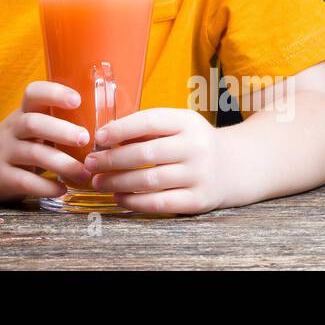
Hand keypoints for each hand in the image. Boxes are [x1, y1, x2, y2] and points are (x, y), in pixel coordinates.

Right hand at [0, 81, 93, 202]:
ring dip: (61, 163)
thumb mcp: (29, 125)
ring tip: (84, 173)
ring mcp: (5, 153)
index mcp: (23, 112)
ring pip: (32, 154)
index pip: (33, 93)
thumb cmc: (17, 141)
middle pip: (33, 123)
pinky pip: (25, 181)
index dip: (54, 93)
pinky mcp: (2, 177)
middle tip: (86, 138)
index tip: (76, 99)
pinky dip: (46, 186)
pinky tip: (63, 189)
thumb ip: (55, 122)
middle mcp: (12, 129)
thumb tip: (105, 125)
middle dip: (61, 130)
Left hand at [82, 108, 228, 214]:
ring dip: (117, 182)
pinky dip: (135, 202)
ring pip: (149, 180)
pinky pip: (160, 203)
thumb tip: (105, 139)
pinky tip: (119, 197)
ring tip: (98, 181)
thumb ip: (146, 129)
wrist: (235, 167)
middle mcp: (196, 147)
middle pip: (145, 153)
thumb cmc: (192, 143)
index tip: (98, 138)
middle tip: (89, 164)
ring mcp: (199, 175)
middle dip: (111, 159)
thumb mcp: (177, 125)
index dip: (120, 129)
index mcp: (187, 121)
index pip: (149, 121)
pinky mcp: (199, 200)